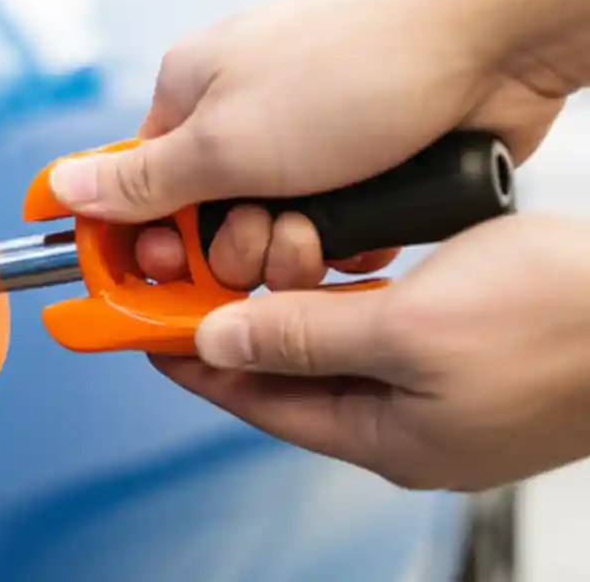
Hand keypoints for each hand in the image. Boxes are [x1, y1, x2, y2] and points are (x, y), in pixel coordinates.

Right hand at [50, 0, 566, 287]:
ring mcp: (304, 148)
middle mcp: (242, 122)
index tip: (146, 287)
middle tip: (264, 236)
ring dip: (291, 256)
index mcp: (190, 98)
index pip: (132, 189)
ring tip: (321, 227)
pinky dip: (342, 249)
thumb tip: (62, 187)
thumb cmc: (348, 68)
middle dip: (231, 254)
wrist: (485, 43)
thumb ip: (141, 182)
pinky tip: (361, 229)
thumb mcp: (224, 141)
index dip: (138, 245)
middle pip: (202, 229)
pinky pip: (328, 241)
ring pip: (269, 243)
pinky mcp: (359, 174)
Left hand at [149, 214, 589, 490]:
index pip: (256, 401)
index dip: (195, 360)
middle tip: (202, 272)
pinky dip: (343, 293)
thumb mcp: (409, 328)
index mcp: (385, 437)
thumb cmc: (561, 326)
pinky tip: (330, 256)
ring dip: (291, 301)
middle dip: (242, 321)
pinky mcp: (465, 354)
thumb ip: (306, 337)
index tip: (144, 324)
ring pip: (332, 347)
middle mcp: (405, 423)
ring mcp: (439, 391)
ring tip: (259, 254)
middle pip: (290, 375)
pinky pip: (377, 327)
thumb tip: (221, 340)